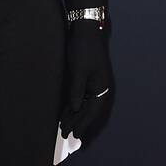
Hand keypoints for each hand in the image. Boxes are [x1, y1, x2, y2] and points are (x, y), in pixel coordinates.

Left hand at [60, 20, 112, 143]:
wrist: (86, 31)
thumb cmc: (83, 49)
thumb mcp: (78, 71)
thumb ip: (77, 91)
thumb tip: (75, 109)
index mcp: (102, 87)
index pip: (92, 112)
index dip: (83, 124)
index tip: (74, 134)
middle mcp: (102, 89)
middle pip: (90, 112)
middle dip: (78, 124)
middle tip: (65, 135)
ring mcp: (96, 85)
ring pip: (86, 107)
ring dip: (75, 117)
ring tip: (63, 127)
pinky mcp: (89, 81)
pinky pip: (82, 99)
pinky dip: (74, 107)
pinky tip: (66, 114)